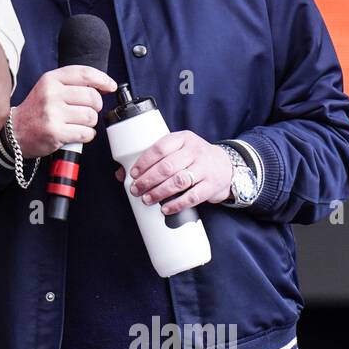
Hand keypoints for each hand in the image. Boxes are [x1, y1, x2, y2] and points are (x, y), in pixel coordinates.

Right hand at [11, 66, 116, 157]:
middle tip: (86, 111)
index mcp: (50, 80)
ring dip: (90, 123)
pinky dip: (86, 135)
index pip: (84, 73)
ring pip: (91, 116)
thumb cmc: (36, 111)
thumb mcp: (48, 88)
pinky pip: (85, 133)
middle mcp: (51, 94)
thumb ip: (71, 84)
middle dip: (95, 106)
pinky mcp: (55, 132)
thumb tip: (103, 86)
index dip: (102, 79)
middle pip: (92, 96)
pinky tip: (76, 134)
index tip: (110, 86)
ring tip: (78, 124)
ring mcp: (52, 114)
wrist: (14, 132)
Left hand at [116, 131, 232, 213]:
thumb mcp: (176, 151)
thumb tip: (121, 174)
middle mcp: (194, 151)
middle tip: (136, 189)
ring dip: (160, 192)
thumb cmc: (193, 159)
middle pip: (167, 166)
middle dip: (148, 180)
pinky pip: (193, 196)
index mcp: (182, 139)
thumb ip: (152, 160)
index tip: (133, 173)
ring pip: (179, 181)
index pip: (160, 148)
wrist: (226, 167)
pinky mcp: (211, 186)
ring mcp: (205, 168)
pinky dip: (177, 204)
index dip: (144, 162)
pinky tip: (165, 209)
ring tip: (147, 199)